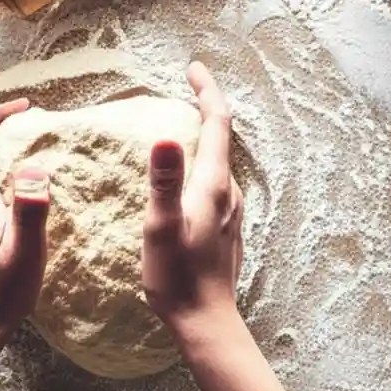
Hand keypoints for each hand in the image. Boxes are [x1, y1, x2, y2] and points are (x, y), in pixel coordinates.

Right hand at [142, 61, 243, 334]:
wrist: (205, 322)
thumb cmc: (177, 277)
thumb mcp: (160, 226)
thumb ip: (163, 181)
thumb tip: (163, 136)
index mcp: (212, 185)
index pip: (217, 123)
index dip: (207, 91)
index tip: (193, 68)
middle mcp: (228, 193)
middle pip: (221, 138)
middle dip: (205, 107)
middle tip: (187, 87)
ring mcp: (230, 211)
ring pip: (219, 161)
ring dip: (204, 136)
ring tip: (183, 124)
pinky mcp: (225, 227)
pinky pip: (215, 182)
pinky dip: (202, 163)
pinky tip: (187, 176)